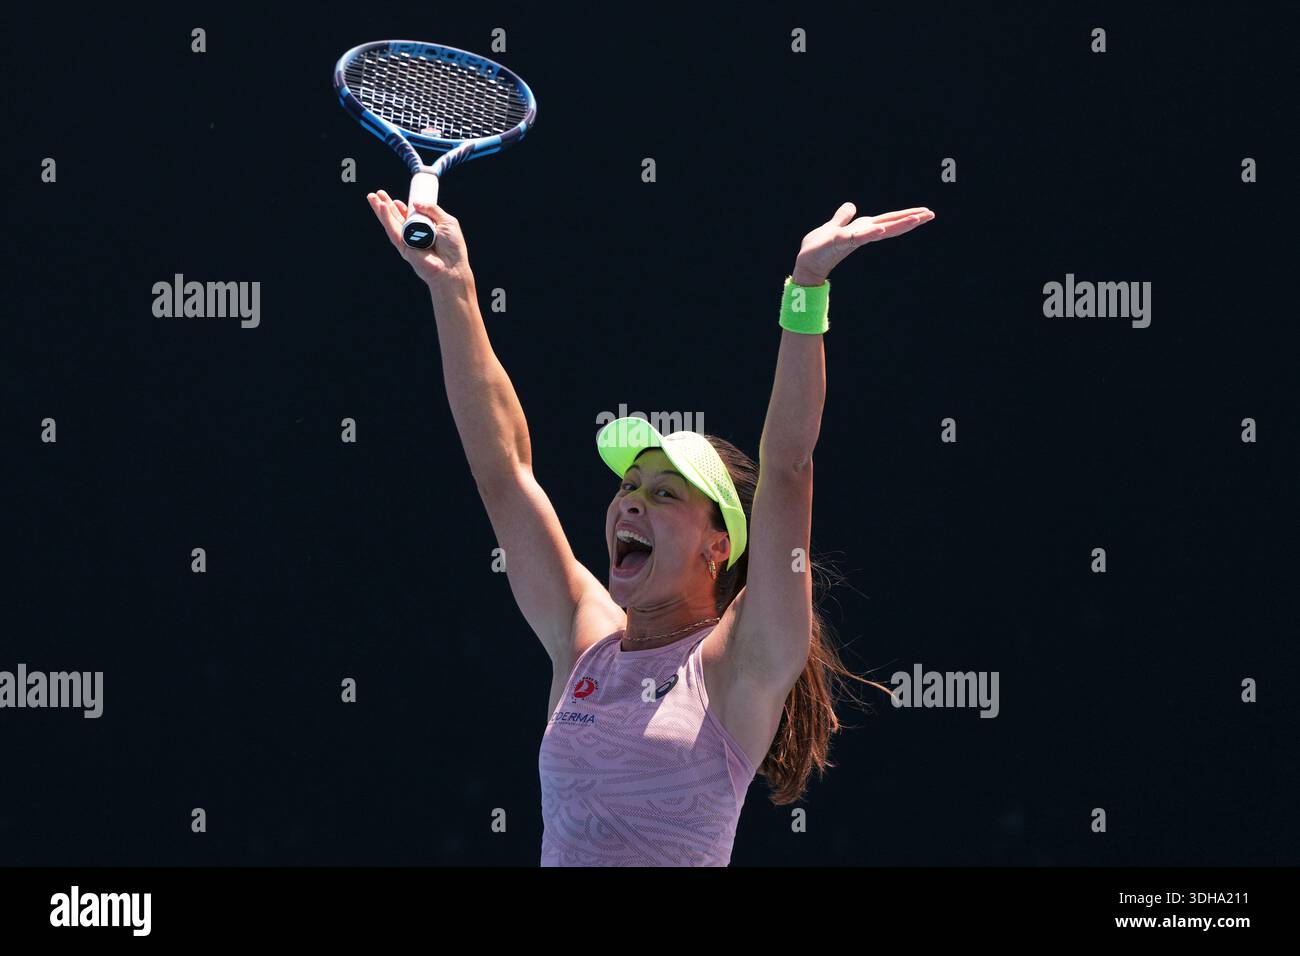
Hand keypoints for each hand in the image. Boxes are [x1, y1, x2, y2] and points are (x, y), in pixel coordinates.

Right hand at [366, 190, 470, 286]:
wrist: (452, 267)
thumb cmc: (453, 247)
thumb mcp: (447, 222)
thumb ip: (433, 210)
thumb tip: (415, 202)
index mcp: (423, 229)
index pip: (407, 216)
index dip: (400, 208)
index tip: (396, 200)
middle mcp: (413, 235)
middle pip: (395, 218)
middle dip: (385, 205)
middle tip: (377, 193)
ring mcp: (407, 242)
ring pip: (390, 223)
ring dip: (380, 209)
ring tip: (371, 196)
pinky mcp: (403, 248)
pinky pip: (393, 231)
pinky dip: (386, 219)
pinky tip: (381, 208)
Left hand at [791, 203, 934, 285]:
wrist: (806, 264)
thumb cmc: (819, 248)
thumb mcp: (833, 226)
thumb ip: (843, 217)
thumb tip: (851, 207)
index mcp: (862, 228)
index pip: (888, 219)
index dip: (906, 215)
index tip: (925, 211)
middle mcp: (862, 233)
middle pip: (890, 224)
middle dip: (910, 219)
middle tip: (931, 214)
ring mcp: (853, 238)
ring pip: (879, 229)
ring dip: (898, 225)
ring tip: (916, 218)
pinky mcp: (840, 242)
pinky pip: (857, 236)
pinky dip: (869, 233)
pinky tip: (881, 229)